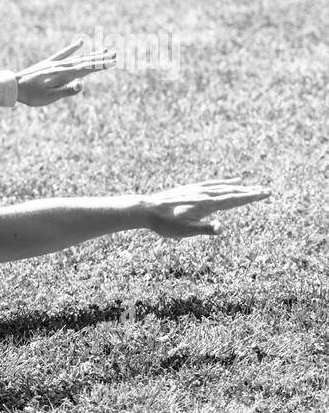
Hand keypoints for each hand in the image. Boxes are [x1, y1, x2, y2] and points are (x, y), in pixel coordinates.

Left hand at [15, 40, 117, 105]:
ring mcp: (55, 63)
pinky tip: (80, 41)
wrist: (13, 86)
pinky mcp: (49, 62)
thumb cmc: (31, 95)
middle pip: (86, 61)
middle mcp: (62, 66)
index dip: (101, 65)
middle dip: (101, 58)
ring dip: (92, 53)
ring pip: (78, 57)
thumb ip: (66, 91)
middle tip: (116, 53)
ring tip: (105, 49)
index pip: (87, 69)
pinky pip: (63, 53)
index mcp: (64, 75)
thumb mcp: (49, 97)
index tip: (114, 61)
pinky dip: (73, 47)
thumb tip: (81, 85)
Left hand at [142, 181, 269, 237]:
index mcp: (206, 204)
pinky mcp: (191, 189)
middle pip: (232, 192)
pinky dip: (224, 183)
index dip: (251, 197)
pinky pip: (212, 184)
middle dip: (250, 192)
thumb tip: (222, 228)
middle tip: (267, 191)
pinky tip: (230, 182)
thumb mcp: (185, 231)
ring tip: (253, 187)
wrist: (146, 209)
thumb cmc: (166, 224)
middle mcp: (204, 194)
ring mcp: (197, 190)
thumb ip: (205, 229)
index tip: (265, 193)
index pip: (234, 200)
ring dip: (240, 187)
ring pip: (224, 187)